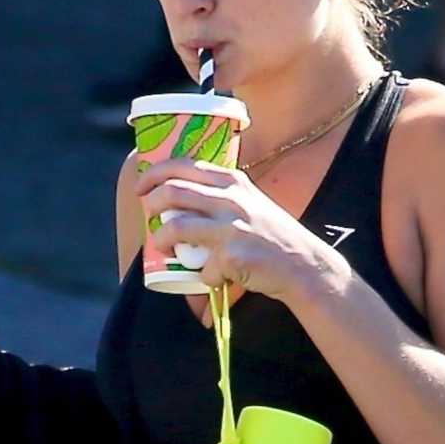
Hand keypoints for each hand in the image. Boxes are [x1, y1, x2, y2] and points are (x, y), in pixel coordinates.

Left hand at [136, 158, 337, 305]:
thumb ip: (223, 194)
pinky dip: (205, 277)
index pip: (184, 165)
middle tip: (147, 216)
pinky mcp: (232, 257)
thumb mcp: (250, 201)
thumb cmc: (272, 234)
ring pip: (176, 228)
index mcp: (233, 181)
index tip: (142, 186)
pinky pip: (202, 269)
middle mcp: (231, 199)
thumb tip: (182, 196)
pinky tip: (217, 278)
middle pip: (173, 192)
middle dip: (151, 204)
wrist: (302, 264)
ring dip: (162, 240)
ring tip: (164, 248)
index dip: (155, 173)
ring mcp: (231, 228)